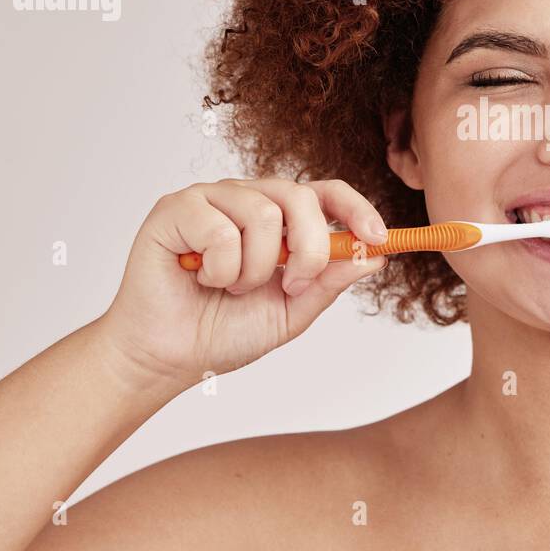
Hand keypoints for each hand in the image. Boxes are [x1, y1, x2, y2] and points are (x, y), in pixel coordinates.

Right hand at [100, 178, 388, 386]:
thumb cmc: (223, 331)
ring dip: (254, 268)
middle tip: (292, 284)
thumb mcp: (291, 312)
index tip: (380, 237)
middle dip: (308, 248)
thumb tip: (374, 256)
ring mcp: (212, 199)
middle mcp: (248, 199)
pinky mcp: (177, 207)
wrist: (170, 356)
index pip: (326, 193)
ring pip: (262, 213)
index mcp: (279, 218)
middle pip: (300, 195)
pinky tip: (201, 278)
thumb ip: (329, 282)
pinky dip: (219, 268)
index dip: (356, 209)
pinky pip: (219, 228)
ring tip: (231, 288)